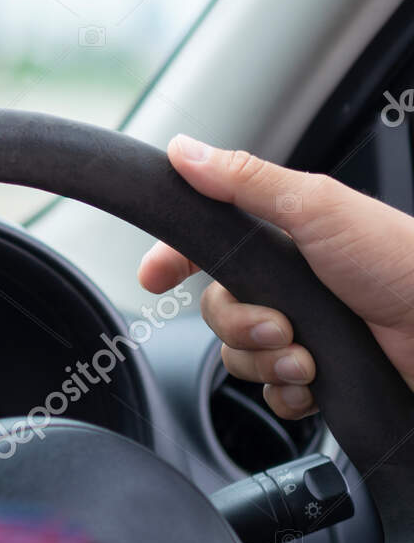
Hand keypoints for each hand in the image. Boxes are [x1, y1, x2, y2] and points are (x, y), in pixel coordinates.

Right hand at [138, 134, 413, 419]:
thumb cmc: (402, 261)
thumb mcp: (317, 208)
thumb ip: (244, 181)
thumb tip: (182, 150)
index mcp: (283, 240)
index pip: (207, 245)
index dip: (172, 260)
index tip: (153, 278)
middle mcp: (290, 285)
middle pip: (218, 310)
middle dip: (241, 325)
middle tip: (278, 325)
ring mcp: (306, 331)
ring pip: (241, 354)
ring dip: (267, 361)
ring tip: (309, 358)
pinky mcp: (323, 375)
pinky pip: (273, 392)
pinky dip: (288, 393)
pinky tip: (316, 384)